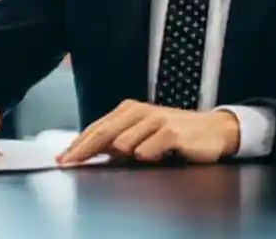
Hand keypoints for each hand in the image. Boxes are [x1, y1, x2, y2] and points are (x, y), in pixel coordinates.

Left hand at [56, 100, 239, 165]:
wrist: (213, 130)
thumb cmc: (174, 134)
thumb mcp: (142, 135)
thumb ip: (117, 142)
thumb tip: (87, 153)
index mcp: (129, 110)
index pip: (97, 128)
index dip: (77, 144)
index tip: (62, 159)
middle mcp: (140, 111)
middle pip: (103, 133)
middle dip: (82, 150)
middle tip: (68, 164)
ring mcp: (155, 119)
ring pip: (123, 145)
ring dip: (126, 157)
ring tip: (145, 156)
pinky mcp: (171, 131)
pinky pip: (146, 151)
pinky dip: (147, 157)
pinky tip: (159, 156)